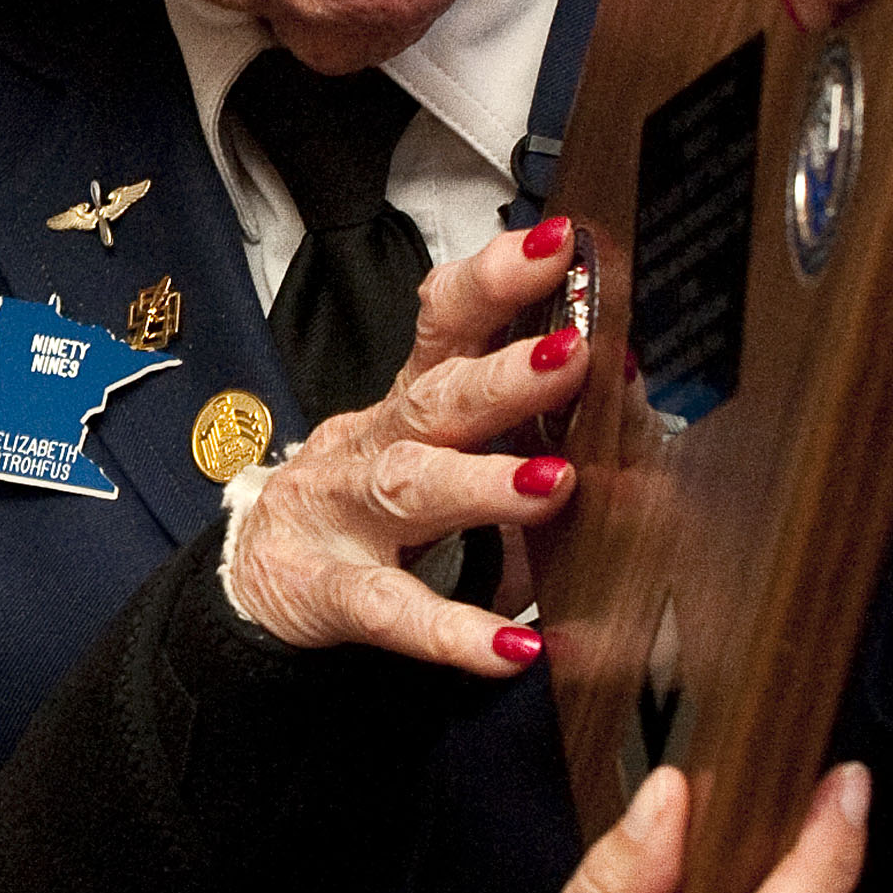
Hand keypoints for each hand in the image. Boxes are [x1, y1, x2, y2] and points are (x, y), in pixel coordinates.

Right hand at [223, 221, 593, 674]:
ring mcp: (343, 516)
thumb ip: (521, 445)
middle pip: (435, 398)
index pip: (446, 325)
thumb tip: (641, 442)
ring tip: (556, 481)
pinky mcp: (327, 591)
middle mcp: (373, 445)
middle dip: (505, 373)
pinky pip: (391, 610)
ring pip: (411, 488)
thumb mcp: (436, 459)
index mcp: (409, 404)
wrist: (251, 583)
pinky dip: (451, 631)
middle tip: (576, 354)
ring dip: (484, 482)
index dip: (495, 281)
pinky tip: (511, 647)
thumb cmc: (367, 512)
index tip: (557, 245)